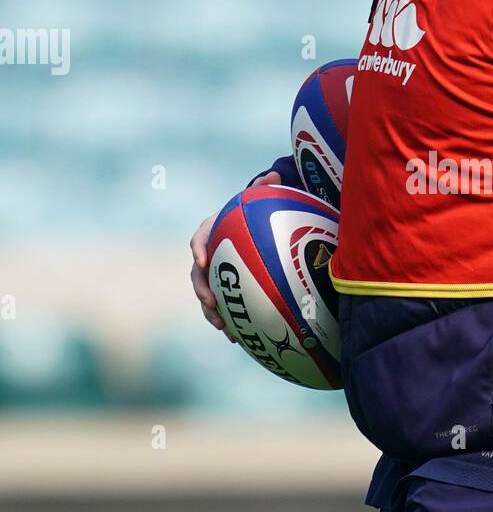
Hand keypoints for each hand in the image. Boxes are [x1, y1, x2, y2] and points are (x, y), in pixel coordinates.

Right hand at [189, 170, 280, 338]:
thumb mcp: (258, 200)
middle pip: (197, 275)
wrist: (250, 229)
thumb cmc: (254, 214)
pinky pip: (222, 308)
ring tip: (223, 327)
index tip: (201, 259)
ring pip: (206, 296)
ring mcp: (214, 276)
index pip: (199, 238)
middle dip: (201, 290)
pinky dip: (228, 322)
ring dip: (211, 313)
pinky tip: (238, 339)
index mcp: (212, 232)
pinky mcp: (224, 291)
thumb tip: (276, 173)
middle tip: (210, 301)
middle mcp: (208, 256)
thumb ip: (264, 188)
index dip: (198, 248)